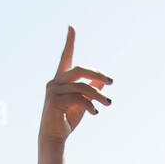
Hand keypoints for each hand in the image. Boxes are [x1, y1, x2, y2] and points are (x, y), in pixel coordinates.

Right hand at [39, 26, 111, 146]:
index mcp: (61, 79)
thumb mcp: (82, 103)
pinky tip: (95, 113)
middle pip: (79, 70)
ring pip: (82, 86)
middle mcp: (55, 81)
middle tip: (111, 82)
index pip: (66, 57)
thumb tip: (102, 81)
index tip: (71, 27)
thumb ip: (90, 91)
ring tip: (108, 104)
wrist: (54, 136)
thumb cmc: (67, 118)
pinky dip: (89, 105)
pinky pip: (78, 98)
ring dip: (99, 95)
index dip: (69, 42)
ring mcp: (53, 90)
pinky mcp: (54, 100)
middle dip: (97, 74)